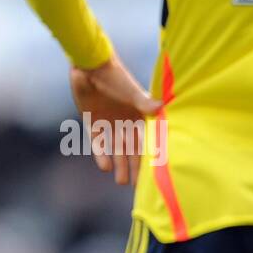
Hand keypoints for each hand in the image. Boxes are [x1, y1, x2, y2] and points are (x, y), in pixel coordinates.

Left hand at [69, 54, 162, 185]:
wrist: (90, 66)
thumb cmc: (115, 77)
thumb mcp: (131, 92)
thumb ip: (144, 102)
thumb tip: (162, 109)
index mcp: (138, 115)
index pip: (146, 140)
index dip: (149, 156)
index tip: (154, 173)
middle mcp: (124, 121)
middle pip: (131, 148)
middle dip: (133, 166)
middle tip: (135, 186)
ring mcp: (108, 122)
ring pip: (115, 148)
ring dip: (118, 164)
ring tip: (121, 182)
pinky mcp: (92, 121)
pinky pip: (98, 141)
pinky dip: (101, 153)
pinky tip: (105, 167)